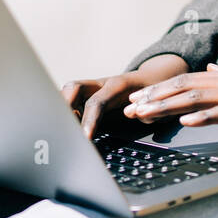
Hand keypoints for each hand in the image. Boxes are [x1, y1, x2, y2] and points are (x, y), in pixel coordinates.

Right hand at [62, 55, 189, 139]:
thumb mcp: (156, 104)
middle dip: (64, 107)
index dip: (89, 120)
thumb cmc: (154, 94)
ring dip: (62, 109)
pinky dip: (66, 112)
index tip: (84, 138)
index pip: (97, 102)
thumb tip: (133, 114)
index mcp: (118, 85)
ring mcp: (93, 88)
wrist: (153, 79)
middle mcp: (101, 84)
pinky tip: (67, 129)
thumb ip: (146, 111)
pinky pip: (71, 99)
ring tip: (64, 131)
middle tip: (64, 130)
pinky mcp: (88, 95)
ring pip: (68, 91)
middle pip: (73, 88)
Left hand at [122, 62, 217, 128]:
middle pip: (182, 87)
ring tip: (144, 115)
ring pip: (195, 98)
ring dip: (167, 107)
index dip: (159, 89)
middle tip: (128, 110)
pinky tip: (186, 123)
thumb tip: (210, 69)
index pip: (185, 81)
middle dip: (153, 99)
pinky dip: (203, 117)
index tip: (137, 98)